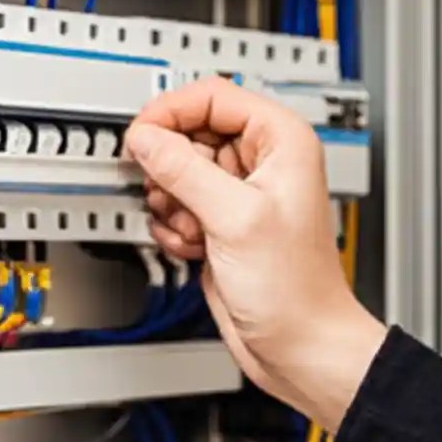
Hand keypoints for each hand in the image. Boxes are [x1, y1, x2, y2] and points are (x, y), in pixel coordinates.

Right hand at [123, 78, 386, 430]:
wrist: (300, 345)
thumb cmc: (297, 289)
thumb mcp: (234, 218)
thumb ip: (184, 170)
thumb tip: (146, 137)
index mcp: (281, 141)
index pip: (212, 96)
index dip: (171, 113)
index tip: (142, 137)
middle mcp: (262, 162)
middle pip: (189, 133)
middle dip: (171, 169)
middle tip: (176, 198)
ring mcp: (239, 194)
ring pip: (177, 171)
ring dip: (172, 203)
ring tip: (195, 229)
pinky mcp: (221, 224)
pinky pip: (177, 206)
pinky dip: (176, 227)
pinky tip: (196, 248)